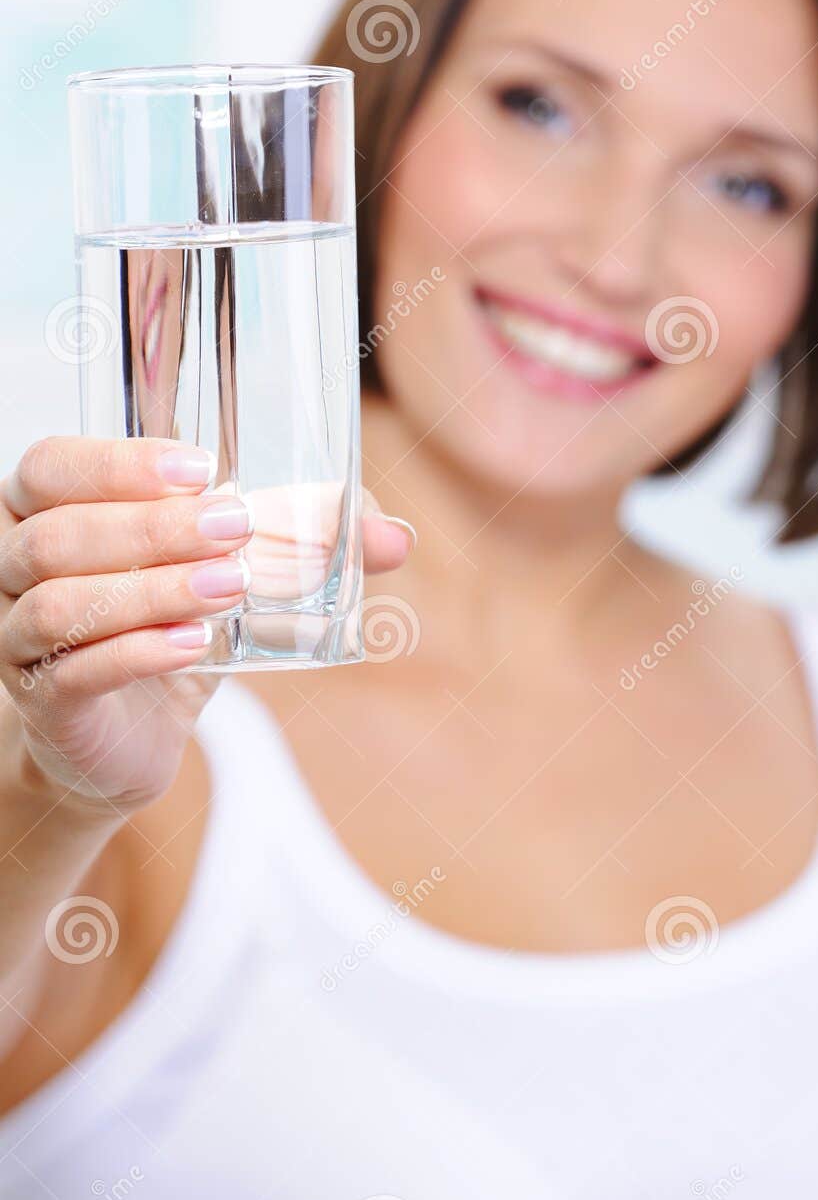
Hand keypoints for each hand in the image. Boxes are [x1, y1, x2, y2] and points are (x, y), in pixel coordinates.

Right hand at [0, 437, 411, 812]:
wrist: (127, 736)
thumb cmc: (171, 623)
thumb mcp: (232, 569)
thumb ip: (307, 542)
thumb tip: (397, 537)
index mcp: (42, 509)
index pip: (52, 464)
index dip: (119, 462)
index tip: (206, 469)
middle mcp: (13, 566)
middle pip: (56, 533)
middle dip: (152, 528)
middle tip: (236, 529)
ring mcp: (18, 638)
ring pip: (59, 601)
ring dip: (152, 590)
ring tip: (230, 588)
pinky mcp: (44, 702)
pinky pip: (74, 672)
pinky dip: (138, 653)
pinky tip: (195, 645)